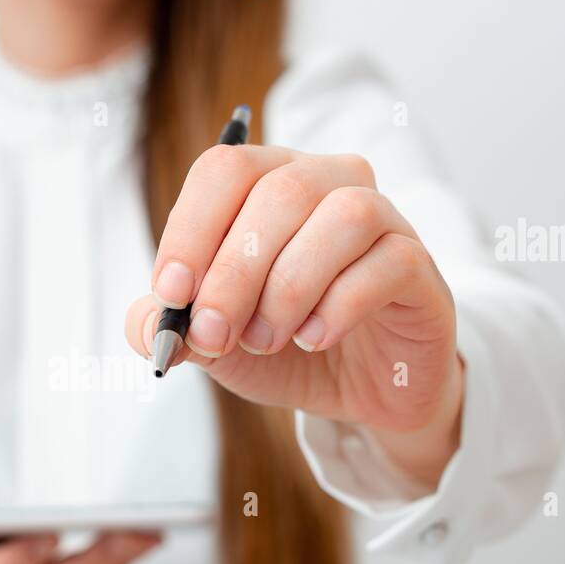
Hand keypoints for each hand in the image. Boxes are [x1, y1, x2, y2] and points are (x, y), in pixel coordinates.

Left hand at [125, 145, 463, 484]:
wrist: (356, 395)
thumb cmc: (284, 349)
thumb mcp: (215, 345)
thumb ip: (174, 327)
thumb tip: (147, 323)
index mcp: (268, 183)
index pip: (226, 168)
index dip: (192, 227)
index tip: (171, 291)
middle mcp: (329, 182)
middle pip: (278, 192)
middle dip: (233, 273)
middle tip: (214, 335)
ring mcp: (383, 217)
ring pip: (340, 217)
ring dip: (288, 288)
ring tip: (268, 339)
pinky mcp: (417, 264)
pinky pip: (384, 262)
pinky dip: (338, 307)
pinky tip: (315, 339)